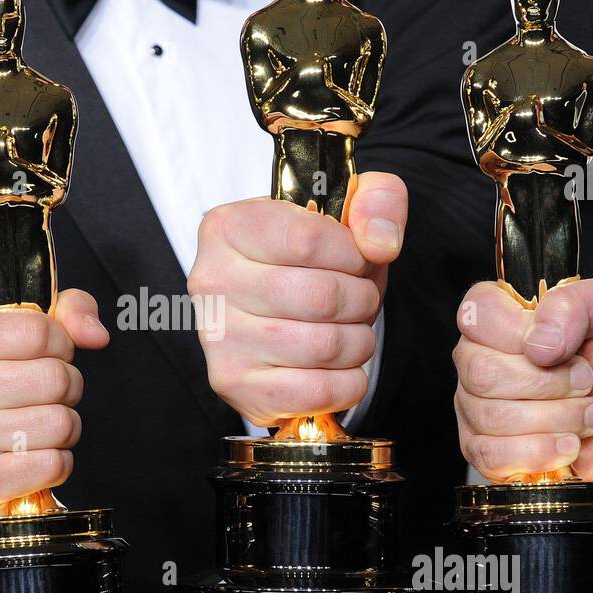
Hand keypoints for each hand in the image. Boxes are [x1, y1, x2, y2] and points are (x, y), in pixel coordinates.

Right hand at [0, 290, 108, 516]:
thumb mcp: (13, 333)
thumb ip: (66, 312)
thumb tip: (96, 335)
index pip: (39, 331)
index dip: (61, 344)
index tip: (48, 355)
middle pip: (56, 378)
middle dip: (68, 387)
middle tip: (47, 395)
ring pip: (61, 423)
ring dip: (65, 427)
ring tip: (39, 424)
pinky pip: (53, 464)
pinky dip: (57, 461)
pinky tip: (32, 455)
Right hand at [188, 172, 405, 426]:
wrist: (278, 312)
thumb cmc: (312, 259)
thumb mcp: (346, 209)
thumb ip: (378, 200)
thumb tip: (380, 243)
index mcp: (227, 228)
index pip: (307, 241)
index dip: (352, 255)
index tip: (357, 259)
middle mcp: (212, 283)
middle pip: (321, 297)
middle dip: (362, 300)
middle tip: (360, 299)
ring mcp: (219, 339)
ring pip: (325, 347)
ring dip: (359, 341)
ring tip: (349, 330)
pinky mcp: (236, 386)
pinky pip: (318, 392)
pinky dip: (348, 383)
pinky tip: (338, 367)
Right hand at [453, 278, 592, 484]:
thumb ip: (577, 302)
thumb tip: (539, 341)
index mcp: (500, 317)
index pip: (476, 313)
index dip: (517, 333)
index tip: (559, 346)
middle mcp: (478, 359)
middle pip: (482, 373)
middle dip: (550, 384)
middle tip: (585, 382)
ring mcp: (474, 407)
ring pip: (492, 417)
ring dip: (557, 419)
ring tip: (586, 414)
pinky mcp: (482, 450)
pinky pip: (492, 454)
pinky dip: (541, 452)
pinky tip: (567, 443)